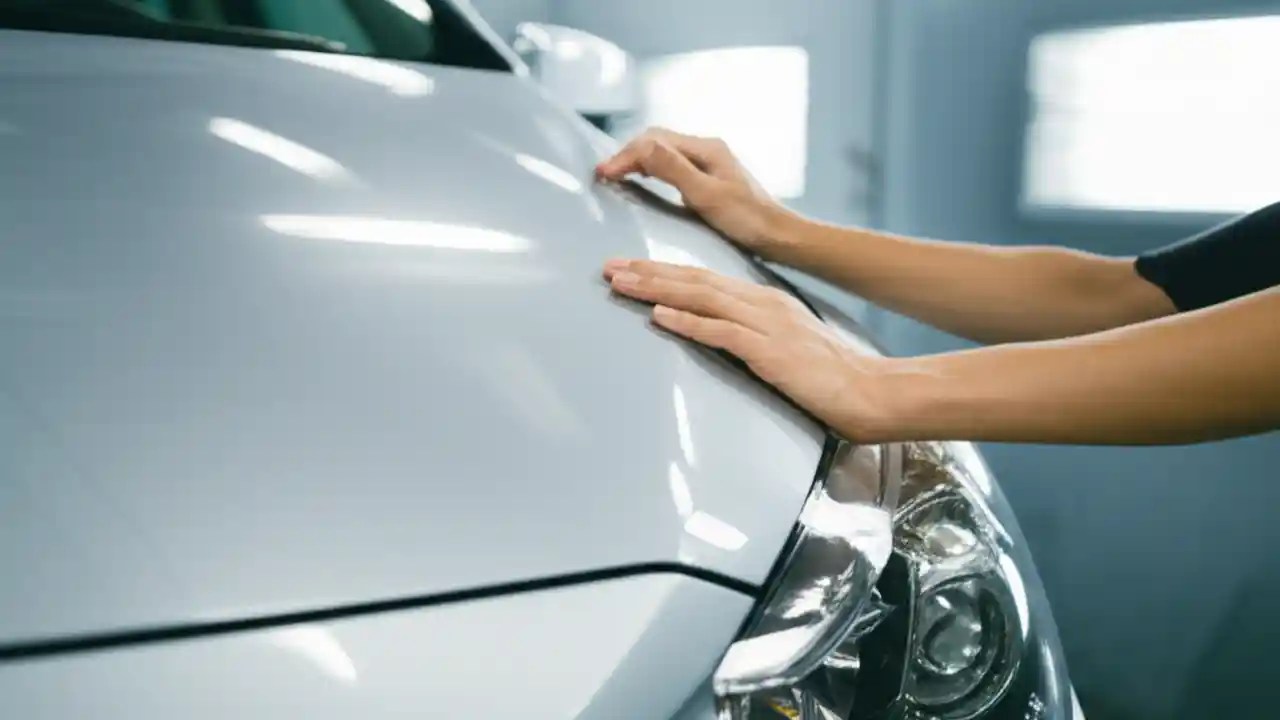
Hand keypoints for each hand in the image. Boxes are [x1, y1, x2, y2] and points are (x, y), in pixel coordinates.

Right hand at [595, 128, 794, 255]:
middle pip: (657, 140)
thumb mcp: (705, 195)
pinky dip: (651, 168)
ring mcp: (708, 162)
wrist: (777, 235)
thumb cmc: (745, 219)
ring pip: (663, 150)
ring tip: (616, 175)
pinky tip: (644, 180)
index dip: (625, 155)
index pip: (654, 141)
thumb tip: (639, 145)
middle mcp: (706, 148)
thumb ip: (672, 168)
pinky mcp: (709, 177)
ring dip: (638, 159)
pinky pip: (672, 164)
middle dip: (628, 153)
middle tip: (604, 174)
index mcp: (705, 148)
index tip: (602, 174)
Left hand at [604, 259, 913, 442]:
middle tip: (609, 265)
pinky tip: (660, 317)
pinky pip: (721, 332)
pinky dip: (688, 322)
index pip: (706, 279)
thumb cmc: (830, 377)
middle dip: (649, 272)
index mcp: (765, 301)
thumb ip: (752, 338)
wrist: (869, 390)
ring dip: (657, 289)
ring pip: (702, 298)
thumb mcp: (785, 347)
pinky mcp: (770, 351)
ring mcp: (766, 324)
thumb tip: (719, 339)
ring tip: (621, 283)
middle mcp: (762, 304)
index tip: (630, 267)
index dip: (665, 272)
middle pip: (695, 280)